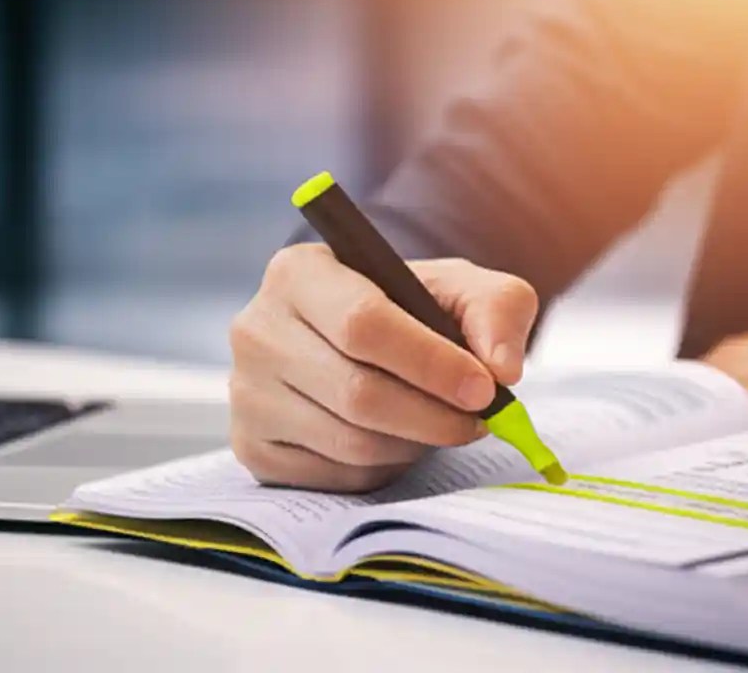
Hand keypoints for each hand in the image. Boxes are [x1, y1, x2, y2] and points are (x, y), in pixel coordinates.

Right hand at [229, 244, 538, 491]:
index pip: (362, 324)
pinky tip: (398, 440)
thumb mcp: (463, 288)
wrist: (362, 343)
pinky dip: (382, 468)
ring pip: (348, 441)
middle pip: (356, 391)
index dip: (430, 363)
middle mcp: (257, 329)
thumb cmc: (412, 310)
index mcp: (299, 271)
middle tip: (480, 420)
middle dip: (433, 415)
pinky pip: (334, 475)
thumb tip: (501, 370)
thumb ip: (497, 310)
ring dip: (413, 443)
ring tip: (441, 424)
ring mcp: (246, 392)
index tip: (484, 388)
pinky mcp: (251, 446)